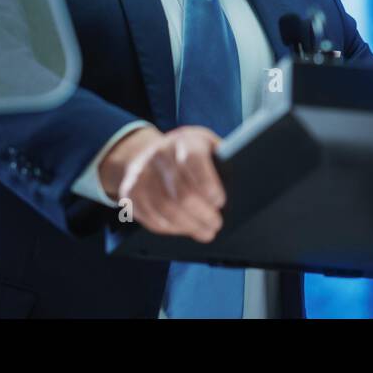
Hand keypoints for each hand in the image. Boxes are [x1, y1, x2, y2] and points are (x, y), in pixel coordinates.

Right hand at [99, 125, 226, 242]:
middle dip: (202, 214)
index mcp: (185, 140)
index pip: (194, 160)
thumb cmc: (189, 153)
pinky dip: (170, 228)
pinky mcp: (130, 191)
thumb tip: (242, 186)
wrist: (149, 152)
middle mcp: (160, 153)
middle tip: (216, 224)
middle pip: (181, 192)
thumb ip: (222, 162)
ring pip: (165, 209)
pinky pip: (150, 216)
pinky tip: (184, 229)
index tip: (220, 202)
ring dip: (188, 226)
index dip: (208, 184)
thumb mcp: (209, 147)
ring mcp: (141, 172)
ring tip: (205, 232)